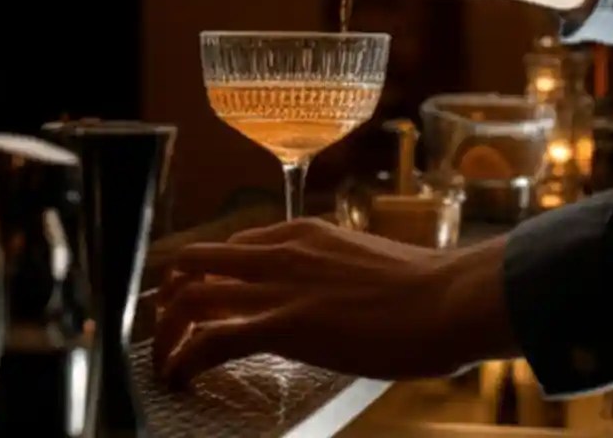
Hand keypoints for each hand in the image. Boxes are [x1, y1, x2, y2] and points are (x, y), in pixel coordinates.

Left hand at [153, 218, 516, 386]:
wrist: (446, 299)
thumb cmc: (427, 290)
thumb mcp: (369, 265)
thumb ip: (339, 276)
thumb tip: (340, 301)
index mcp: (303, 234)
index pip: (234, 246)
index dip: (210, 276)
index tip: (206, 302)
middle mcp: (279, 251)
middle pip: (196, 262)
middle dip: (173, 296)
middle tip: (171, 330)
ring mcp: (276, 286)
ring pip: (189, 298)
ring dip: (167, 333)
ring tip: (166, 361)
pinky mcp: (279, 326)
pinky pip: (209, 340)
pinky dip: (182, 359)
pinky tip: (178, 377)